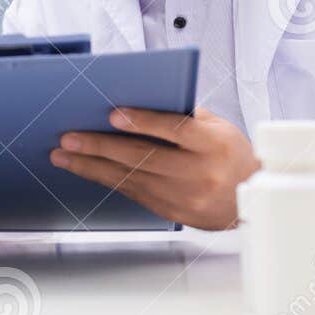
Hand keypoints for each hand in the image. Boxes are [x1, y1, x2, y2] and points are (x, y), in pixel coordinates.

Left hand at [49, 106, 257, 229]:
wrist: (249, 196)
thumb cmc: (229, 153)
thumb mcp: (217, 126)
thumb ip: (180, 115)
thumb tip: (135, 101)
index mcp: (213, 144)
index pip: (176, 130)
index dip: (144, 122)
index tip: (113, 116)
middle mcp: (199, 173)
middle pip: (145, 158)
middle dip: (101, 147)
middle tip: (70, 139)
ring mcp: (185, 197)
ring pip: (132, 179)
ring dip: (93, 167)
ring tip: (65, 156)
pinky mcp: (172, 213)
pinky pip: (134, 193)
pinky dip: (108, 180)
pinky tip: (88, 170)